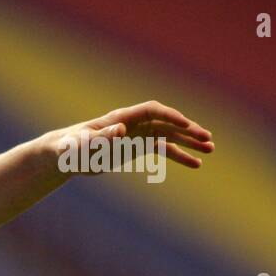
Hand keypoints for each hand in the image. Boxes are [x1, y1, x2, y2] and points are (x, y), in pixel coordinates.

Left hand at [43, 100, 213, 172]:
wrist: (65, 155)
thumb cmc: (70, 147)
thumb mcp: (83, 144)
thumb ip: (101, 137)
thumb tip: (121, 130)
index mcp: (122, 118)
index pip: (152, 111)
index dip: (170, 116)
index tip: (186, 125)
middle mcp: (134, 124)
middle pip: (167, 122)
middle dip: (187, 129)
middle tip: (207, 138)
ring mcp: (138, 135)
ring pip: (170, 136)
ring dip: (190, 142)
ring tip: (210, 149)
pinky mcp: (138, 148)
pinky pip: (164, 150)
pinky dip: (179, 156)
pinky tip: (196, 164)